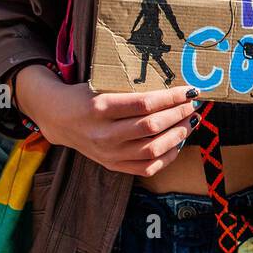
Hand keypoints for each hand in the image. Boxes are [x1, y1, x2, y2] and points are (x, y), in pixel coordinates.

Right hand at [15, 68, 200, 176]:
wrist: (59, 118)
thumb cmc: (86, 95)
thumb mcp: (102, 84)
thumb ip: (132, 89)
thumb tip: (172, 89)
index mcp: (100, 107)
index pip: (145, 104)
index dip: (171, 98)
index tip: (189, 91)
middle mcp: (104, 133)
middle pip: (151, 127)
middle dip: (178, 115)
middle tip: (193, 106)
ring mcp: (108, 153)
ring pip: (152, 149)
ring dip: (178, 135)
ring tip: (190, 122)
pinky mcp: (112, 165)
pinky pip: (146, 168)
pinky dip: (167, 156)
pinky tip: (178, 142)